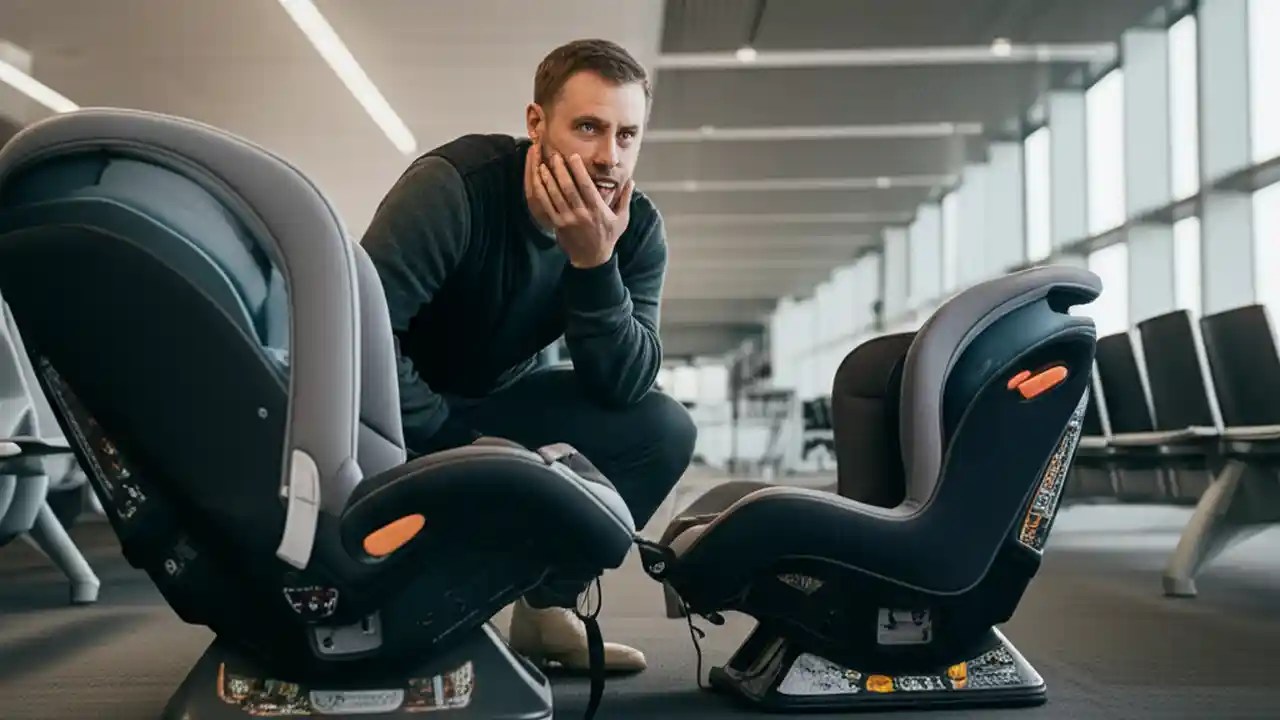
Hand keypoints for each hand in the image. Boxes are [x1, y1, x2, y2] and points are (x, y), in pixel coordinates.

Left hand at [530, 152, 634, 267]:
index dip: (578, 170)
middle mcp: (582, 214)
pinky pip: (548, 206)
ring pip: (556, 195)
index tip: (573, 156)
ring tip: (543, 165)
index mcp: (597, 210)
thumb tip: (632, 180)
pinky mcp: (558, 225)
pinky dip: (542, 192)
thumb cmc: (608, 237)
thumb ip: (625, 198)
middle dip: (561, 170)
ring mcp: (568, 220)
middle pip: (568, 188)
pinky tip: (538, 182)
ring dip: (549, 179)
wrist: (592, 259)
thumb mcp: (622, 218)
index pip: (586, 186)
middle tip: (555, 156)